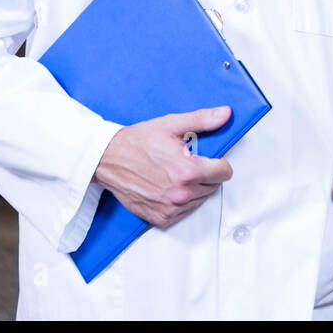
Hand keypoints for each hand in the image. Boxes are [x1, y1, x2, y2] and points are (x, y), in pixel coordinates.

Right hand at [93, 106, 233, 228]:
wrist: (107, 159)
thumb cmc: (137, 142)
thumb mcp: (171, 125)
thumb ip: (203, 120)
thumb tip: (225, 114)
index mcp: (187, 172)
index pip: (224, 173)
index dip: (219, 162)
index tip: (209, 158)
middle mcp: (180, 194)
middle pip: (213, 186)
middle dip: (206, 174)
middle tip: (187, 162)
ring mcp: (170, 208)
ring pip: (200, 199)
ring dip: (194, 188)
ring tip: (176, 173)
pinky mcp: (160, 217)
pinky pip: (184, 212)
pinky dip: (181, 200)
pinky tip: (169, 186)